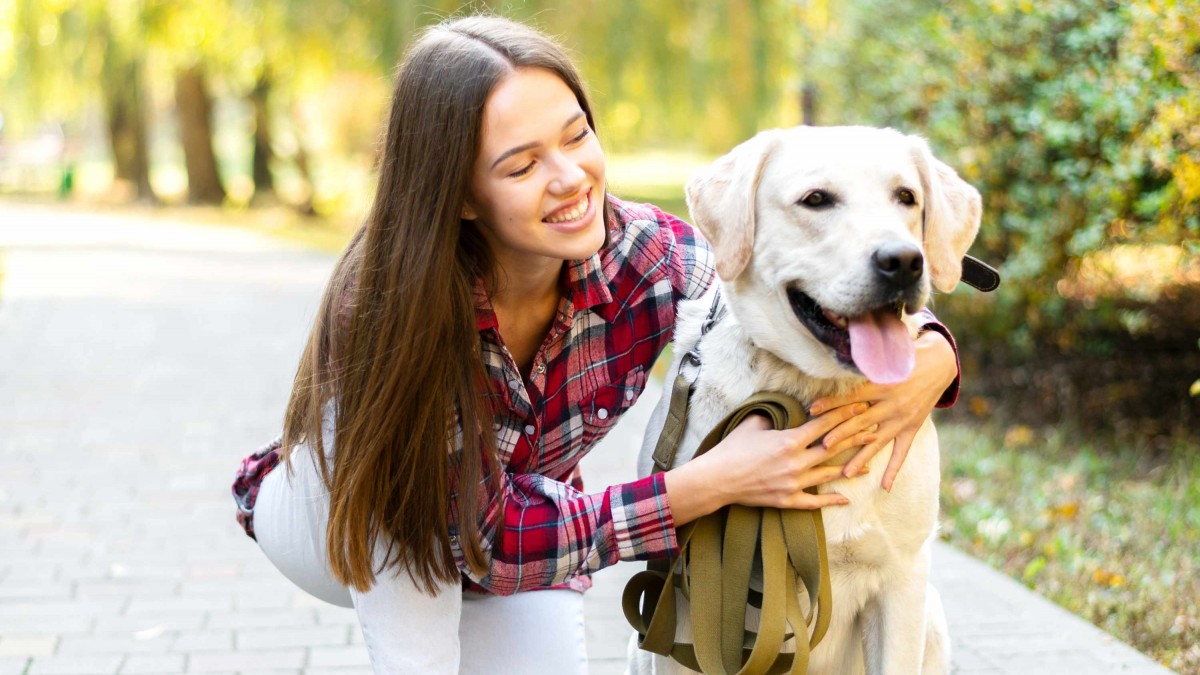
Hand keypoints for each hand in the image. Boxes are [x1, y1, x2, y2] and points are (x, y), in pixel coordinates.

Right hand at [664, 402, 873, 524]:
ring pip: (828, 475)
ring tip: (869, 463)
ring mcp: (794, 484)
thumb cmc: (732, 449)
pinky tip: (846, 498)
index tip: (860, 406)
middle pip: (834, 448)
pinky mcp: (787, 500)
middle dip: (856, 438)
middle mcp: (796, 462)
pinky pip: (814, 502)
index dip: (844, 414)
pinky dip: (831, 500)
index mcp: (789, 441)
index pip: (824, 425)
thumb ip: (772, 416)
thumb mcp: (752, 425)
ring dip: (850, 468)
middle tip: (875, 430)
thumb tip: (781, 409)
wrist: (717, 480)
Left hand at [809, 330, 957, 491]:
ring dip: (861, 458)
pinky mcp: (911, 428)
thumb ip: (862, 362)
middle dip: (841, 434)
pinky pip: (901, 452)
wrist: (939, 363)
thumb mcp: (886, 358)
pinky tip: (885, 486)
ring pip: (877, 441)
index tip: (812, 409)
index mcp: (882, 385)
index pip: (852, 397)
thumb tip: (835, 352)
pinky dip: (894, 469)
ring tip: (846, 474)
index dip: (832, 402)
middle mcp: (891, 404)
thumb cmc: (905, 357)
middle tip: (822, 446)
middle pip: (861, 421)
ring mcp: (902, 419)